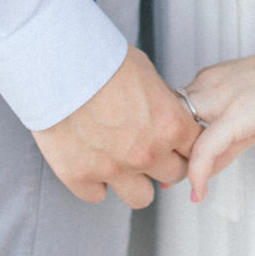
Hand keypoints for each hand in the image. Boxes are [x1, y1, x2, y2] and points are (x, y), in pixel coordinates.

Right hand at [33, 45, 197, 208]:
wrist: (57, 61)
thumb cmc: (100, 58)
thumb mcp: (146, 73)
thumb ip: (161, 103)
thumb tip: (165, 115)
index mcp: (168, 124)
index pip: (196, 150)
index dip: (185, 143)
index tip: (175, 140)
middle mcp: (146, 153)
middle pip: (173, 176)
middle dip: (164, 162)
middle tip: (147, 146)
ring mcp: (113, 169)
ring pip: (141, 197)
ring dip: (134, 181)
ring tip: (120, 160)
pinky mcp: (80, 176)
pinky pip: (97, 195)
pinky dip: (94, 181)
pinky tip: (89, 159)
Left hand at [182, 17, 254, 203]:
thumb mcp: (249, 112)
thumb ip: (227, 140)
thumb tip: (208, 169)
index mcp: (208, 80)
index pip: (176, 115)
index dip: (173, 141)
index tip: (173, 166)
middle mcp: (206, 85)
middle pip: (173, 125)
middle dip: (173, 153)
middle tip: (172, 180)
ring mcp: (219, 98)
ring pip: (182, 135)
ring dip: (181, 163)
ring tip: (186, 187)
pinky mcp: (235, 114)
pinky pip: (204, 148)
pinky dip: (197, 172)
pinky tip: (199, 192)